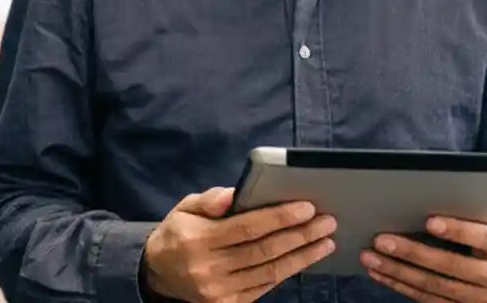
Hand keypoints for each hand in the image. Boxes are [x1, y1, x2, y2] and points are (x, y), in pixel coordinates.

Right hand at [142, 187, 337, 302]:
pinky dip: (287, 272)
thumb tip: (234, 195)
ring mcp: (220, 291)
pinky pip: (264, 287)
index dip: (280, 218)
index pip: (247, 227)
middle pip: (264, 251)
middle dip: (300, 235)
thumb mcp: (185, 208)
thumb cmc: (179, 233)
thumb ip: (209, 200)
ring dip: (302, 257)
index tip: (307, 207)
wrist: (159, 273)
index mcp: (198, 239)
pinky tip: (304, 259)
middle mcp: (209, 268)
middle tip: (327, 222)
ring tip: (326, 241)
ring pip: (270, 272)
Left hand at [360, 217, 486, 302]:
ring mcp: (479, 299)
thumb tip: (416, 201)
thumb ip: (461, 216)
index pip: (482, 237)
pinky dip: (399, 285)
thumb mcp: (481, 223)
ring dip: (397, 271)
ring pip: (433, 286)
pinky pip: (425, 299)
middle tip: (381, 240)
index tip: (430, 220)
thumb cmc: (480, 236)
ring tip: (370, 256)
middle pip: (450, 266)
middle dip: (412, 252)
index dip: (457, 230)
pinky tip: (379, 272)